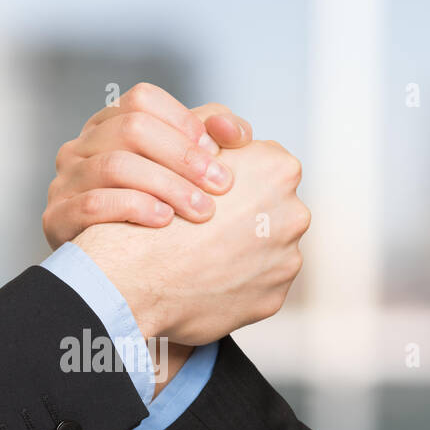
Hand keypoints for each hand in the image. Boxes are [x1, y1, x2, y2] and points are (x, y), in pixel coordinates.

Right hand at [43, 82, 253, 249]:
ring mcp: (64, 182)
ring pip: (115, 165)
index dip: (182, 121)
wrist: (113, 277)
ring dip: (166, 185)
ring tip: (201, 210)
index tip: (217, 152)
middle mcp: (80, 148)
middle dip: (183, 156)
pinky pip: (92, 203)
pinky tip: (164, 221)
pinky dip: (134, 208)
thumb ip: (211, 144)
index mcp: (107, 127)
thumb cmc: (153, 218)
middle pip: (132, 128)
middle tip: (221, 185)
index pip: (142, 100)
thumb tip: (234, 132)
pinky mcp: (55, 218)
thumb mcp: (182, 175)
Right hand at [74, 139, 309, 345]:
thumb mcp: (187, 150)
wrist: (136, 276)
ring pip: (266, 250)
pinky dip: (234, 284)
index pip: (266, 168)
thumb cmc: (156, 211)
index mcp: (279, 170)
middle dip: (243, 217)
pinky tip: (204, 281)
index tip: (212, 194)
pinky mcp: (272, 298)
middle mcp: (293, 214)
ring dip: (240, 252)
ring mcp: (287, 260)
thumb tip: (230, 130)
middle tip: (205, 226)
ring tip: (201, 257)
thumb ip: (218, 138)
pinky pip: (256, 286)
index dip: (234, 179)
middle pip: (271, 210)